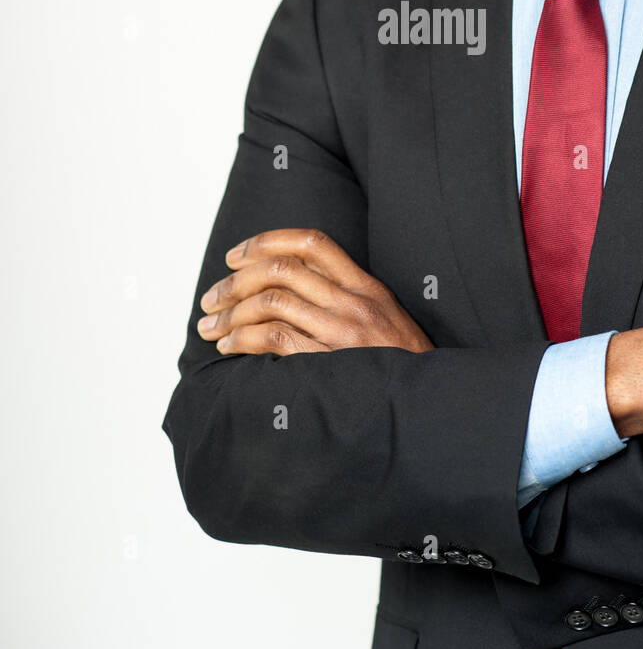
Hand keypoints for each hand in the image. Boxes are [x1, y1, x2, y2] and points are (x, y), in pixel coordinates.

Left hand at [197, 229, 433, 355]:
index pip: (313, 243)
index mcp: (367, 287)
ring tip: (211, 327)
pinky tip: (230, 349)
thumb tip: (287, 289)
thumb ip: (345, 299)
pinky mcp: (330, 364)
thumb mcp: (384, 319)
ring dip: (231, 313)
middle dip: (235, 281)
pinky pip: (275, 339)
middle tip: (211, 298)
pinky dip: (243, 339)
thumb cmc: (400, 366)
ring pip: (272, 302)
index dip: (267, 242)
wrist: (425, 407)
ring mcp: (343, 334)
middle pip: (282, 270)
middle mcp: (354, 303)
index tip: (236, 255)